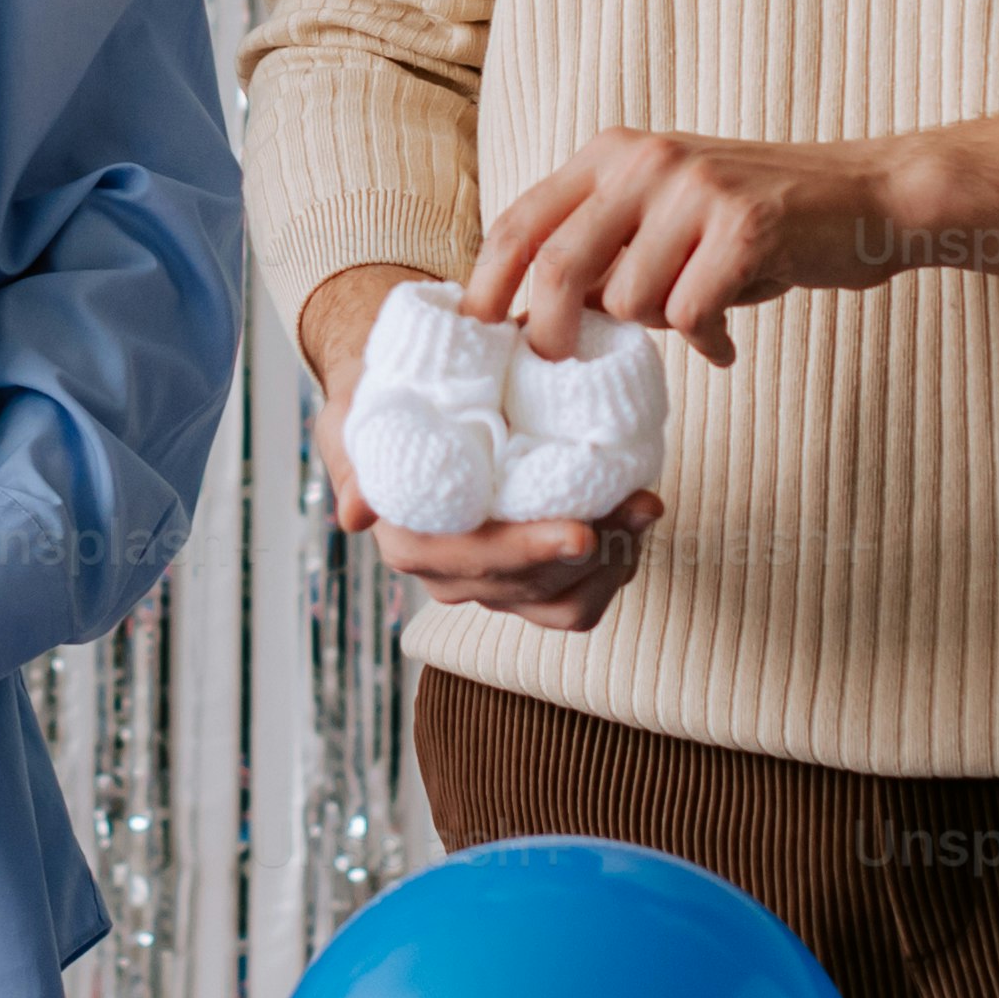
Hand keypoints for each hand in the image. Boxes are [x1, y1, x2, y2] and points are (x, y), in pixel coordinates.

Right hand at [294, 259, 664, 635]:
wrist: (411, 395)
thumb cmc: (385, 397)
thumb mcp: (353, 415)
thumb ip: (353, 461)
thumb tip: (354, 515)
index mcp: (412, 541)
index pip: (475, 561)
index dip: (530, 552)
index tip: (581, 530)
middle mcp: (452, 576)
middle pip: (531, 588)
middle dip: (595, 551)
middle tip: (642, 502)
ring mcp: (494, 583)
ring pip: (563, 603)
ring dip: (616, 561)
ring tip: (645, 506)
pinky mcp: (531, 579)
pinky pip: (580, 600)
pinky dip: (616, 568)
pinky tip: (634, 523)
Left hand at [463, 113, 998, 363]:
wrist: (867, 196)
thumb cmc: (754, 222)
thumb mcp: (664, 214)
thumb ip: (603, 249)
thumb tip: (527, 318)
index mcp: (612, 152)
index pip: (519, 222)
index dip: (485, 287)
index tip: (474, 343)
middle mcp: (645, 159)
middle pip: (557, 267)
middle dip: (549, 336)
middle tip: (558, 370)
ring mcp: (695, 190)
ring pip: (628, 302)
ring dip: (658, 327)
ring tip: (698, 312)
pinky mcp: (744, 228)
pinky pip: (692, 315)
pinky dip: (708, 338)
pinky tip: (728, 337)